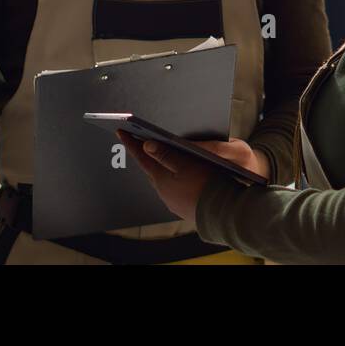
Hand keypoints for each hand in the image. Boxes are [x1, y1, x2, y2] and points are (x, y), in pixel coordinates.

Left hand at [121, 135, 270, 221]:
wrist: (224, 214)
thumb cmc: (207, 185)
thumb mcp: (187, 164)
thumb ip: (166, 155)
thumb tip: (147, 145)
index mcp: (162, 180)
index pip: (143, 158)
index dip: (132, 144)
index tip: (121, 131)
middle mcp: (164, 193)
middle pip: (151, 170)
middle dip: (145, 156)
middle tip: (139, 143)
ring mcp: (173, 202)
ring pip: (162, 181)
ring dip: (160, 169)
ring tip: (162, 158)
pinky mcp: (184, 208)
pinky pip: (173, 191)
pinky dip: (172, 181)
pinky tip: (180, 177)